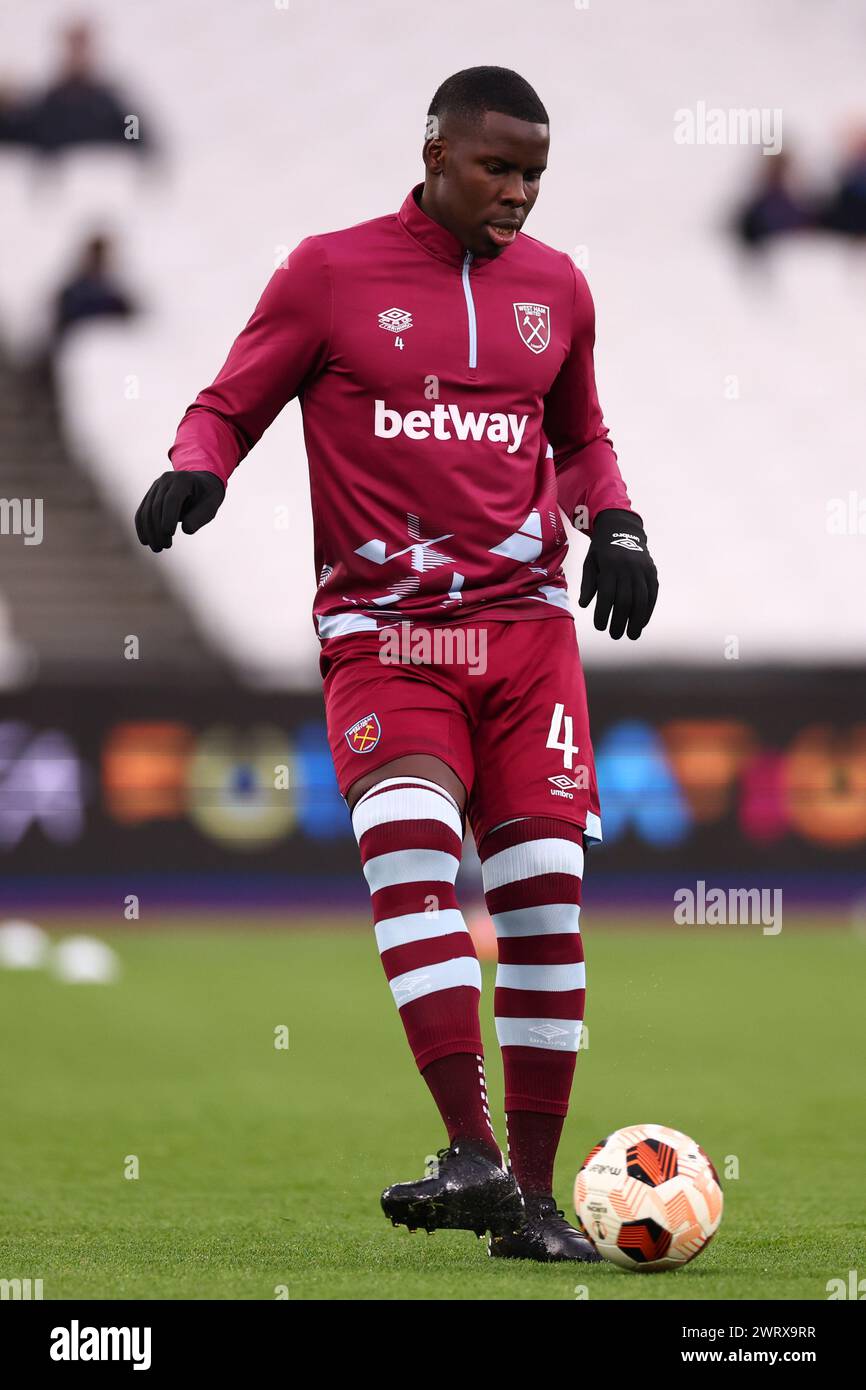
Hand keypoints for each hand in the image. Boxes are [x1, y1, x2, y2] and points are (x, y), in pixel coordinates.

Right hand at [135, 470, 224, 551]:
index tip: (169, 534)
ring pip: (146, 510)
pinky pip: (142, 511)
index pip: (172, 499)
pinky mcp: (150, 495)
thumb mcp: (210, 506)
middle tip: (163, 547)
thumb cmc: (207, 496)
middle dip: (158, 528)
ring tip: (157, 548)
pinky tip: (146, 541)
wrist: (201, 483)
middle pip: (157, 506)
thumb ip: (199, 517)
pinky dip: (142, 527)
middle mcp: (166, 480)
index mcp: (183, 479)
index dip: (169, 516)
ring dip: (149, 531)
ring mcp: (156, 486)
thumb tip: (186, 530)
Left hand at [578, 508, 657, 639]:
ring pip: (641, 600)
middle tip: (615, 635)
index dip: (603, 614)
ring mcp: (643, 570)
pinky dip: (647, 611)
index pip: (607, 596)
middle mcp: (628, 568)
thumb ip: (588, 584)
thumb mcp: (590, 562)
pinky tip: (641, 623)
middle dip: (620, 621)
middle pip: (625, 600)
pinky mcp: (652, 572)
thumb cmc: (601, 550)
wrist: (622, 529)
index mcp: (610, 566)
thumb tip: (584, 605)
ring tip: (631, 635)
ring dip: (636, 621)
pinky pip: (652, 595)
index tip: (600, 627)